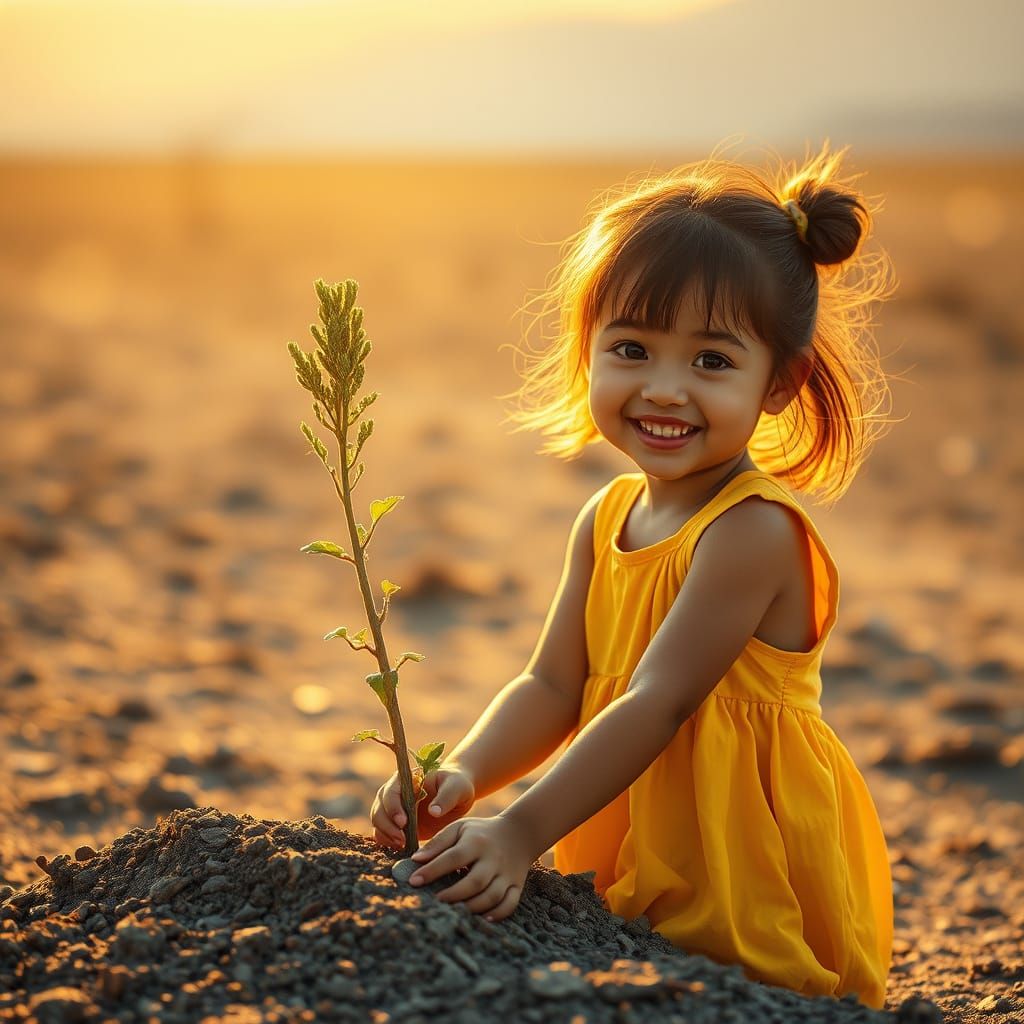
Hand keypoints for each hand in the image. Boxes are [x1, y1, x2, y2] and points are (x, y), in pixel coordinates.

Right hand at [370, 764, 475, 848]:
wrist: (457, 795)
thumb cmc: (457, 785)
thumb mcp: (458, 787)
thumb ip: (447, 796)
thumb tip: (433, 812)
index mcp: (407, 779)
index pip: (391, 791)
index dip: (393, 807)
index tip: (404, 822)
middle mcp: (396, 792)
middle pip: (379, 808)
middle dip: (387, 826)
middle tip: (402, 840)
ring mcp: (394, 809)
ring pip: (378, 822)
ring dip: (385, 835)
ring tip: (402, 846)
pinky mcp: (397, 825)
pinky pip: (383, 834)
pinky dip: (386, 842)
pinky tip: (400, 849)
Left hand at [406, 814, 534, 920]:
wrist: (519, 832)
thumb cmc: (480, 832)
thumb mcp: (460, 828)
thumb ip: (438, 842)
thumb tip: (415, 860)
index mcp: (476, 842)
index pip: (453, 857)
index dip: (433, 870)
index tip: (414, 881)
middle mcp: (493, 859)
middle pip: (475, 881)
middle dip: (453, 895)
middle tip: (435, 901)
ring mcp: (507, 874)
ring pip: (492, 895)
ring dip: (472, 907)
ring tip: (454, 912)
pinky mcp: (516, 885)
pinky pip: (510, 903)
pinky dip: (498, 914)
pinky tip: (483, 919)